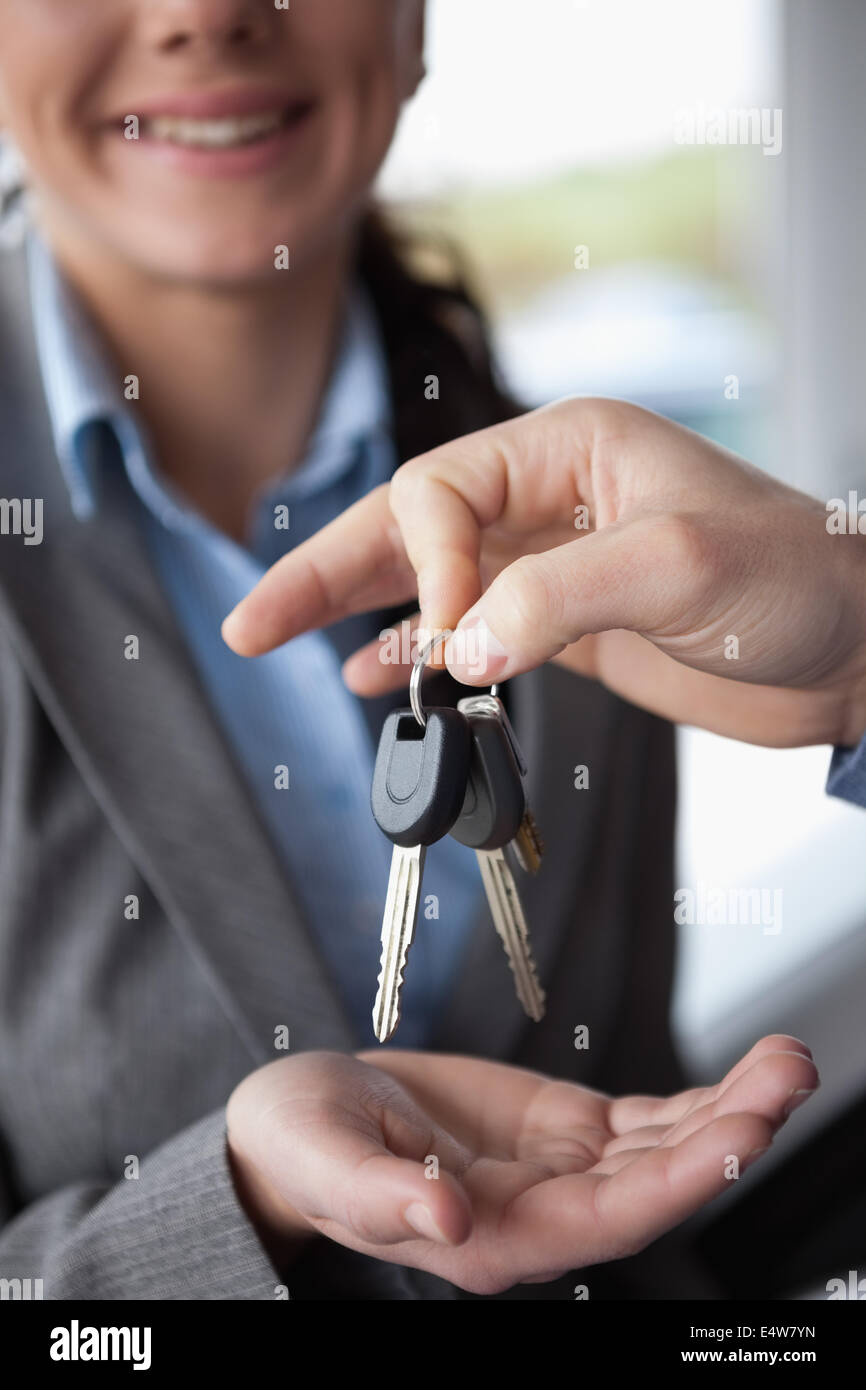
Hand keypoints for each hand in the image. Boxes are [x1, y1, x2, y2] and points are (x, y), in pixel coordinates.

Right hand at [222, 398, 865, 747]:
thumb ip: (557, 597)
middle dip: (327, 571)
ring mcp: (550, 567)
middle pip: (407, 525)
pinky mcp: (564, 629)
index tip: (449, 641)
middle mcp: (548, 498)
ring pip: (425, 582)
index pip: (443, 492)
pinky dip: (413, 654)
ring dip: (353, 612)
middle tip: (251, 621)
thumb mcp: (678, 565)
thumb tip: (457, 648)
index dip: (425, 565)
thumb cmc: (795, 577)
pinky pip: (464, 634)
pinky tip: (372, 676)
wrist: (853, 651)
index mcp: (568, 448)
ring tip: (273, 639)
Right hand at [225, 1036, 816, 1293]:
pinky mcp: (559, 1128)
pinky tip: (741, 1077)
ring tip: (786, 1061)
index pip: (603, 1220)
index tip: (733, 1140)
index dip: (673, 1183)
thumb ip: (385, 1197)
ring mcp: (557, 1170)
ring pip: (663, 1147)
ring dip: (729, 1108)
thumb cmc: (300, 1148)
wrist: (300, 1118)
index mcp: (488, 1239)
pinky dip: (697, 1097)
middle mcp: (541, 1214)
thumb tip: (448, 1221)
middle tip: (784, 1078)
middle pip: (655, 1183)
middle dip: (727, 1134)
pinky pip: (644, 1119)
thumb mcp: (326, 1162)